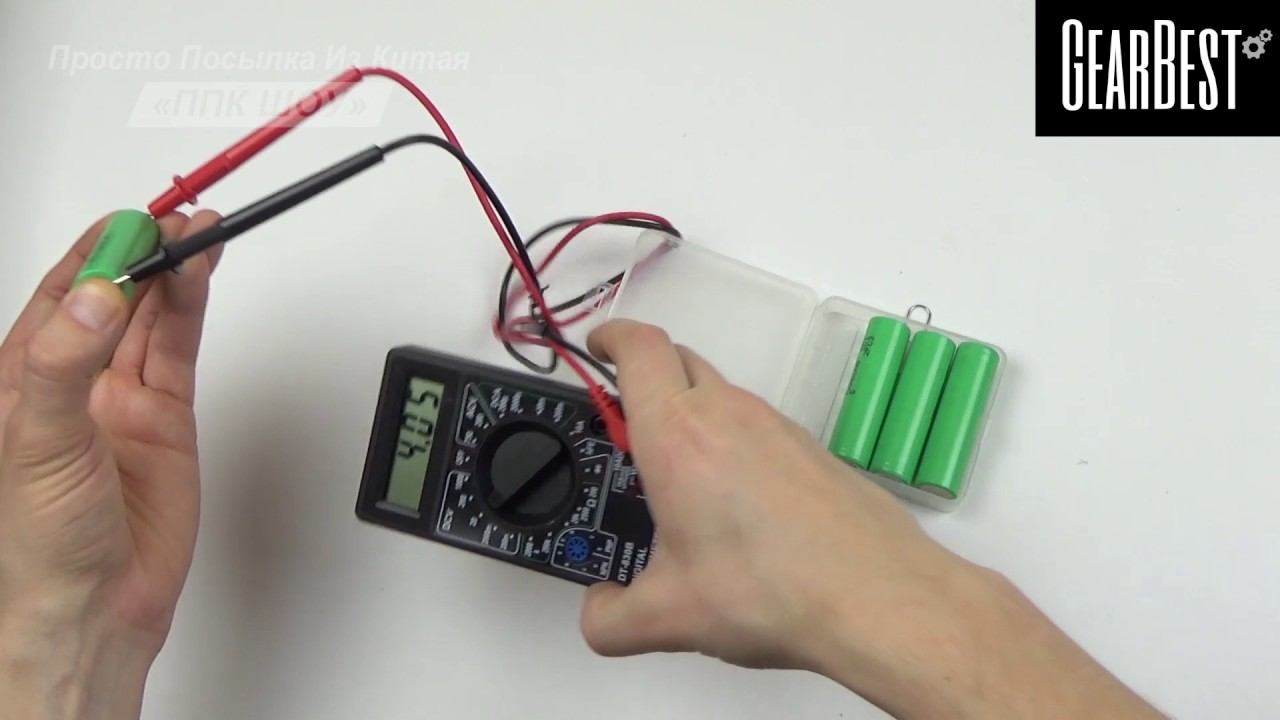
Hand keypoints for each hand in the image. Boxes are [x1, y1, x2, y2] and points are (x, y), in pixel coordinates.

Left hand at [0, 211, 220, 719]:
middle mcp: (72, 381)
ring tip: (198, 235)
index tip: (132, 220)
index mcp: (21, 377)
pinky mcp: (169, 420)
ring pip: (151, 316)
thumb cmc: (37, 544)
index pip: (62, 294)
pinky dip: (192, 311)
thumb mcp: (38, 441)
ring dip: (174, 274)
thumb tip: (97, 294)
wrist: (94, 608)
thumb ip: (66, 361)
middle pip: (113, 295)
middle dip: (142, 252)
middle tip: (176, 219)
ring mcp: (122, 399)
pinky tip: (198, 280)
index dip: (96, 251)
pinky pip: (181, 351)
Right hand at [579, 320, 1161, 718]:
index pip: (638, 349)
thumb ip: (611, 618)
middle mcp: (728, 414)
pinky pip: (757, 425)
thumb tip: (600, 614)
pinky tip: (733, 502)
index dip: (611, 337)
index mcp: (678, 435)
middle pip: (677, 359)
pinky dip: (732, 442)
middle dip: (644, 375)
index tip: (598, 347)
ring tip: (677, 476)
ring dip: (691, 413)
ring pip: (720, 393)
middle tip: (625, 419)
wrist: (876, 596)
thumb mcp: (668, 616)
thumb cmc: (776, 590)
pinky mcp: (811, 448)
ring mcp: (776, 426)